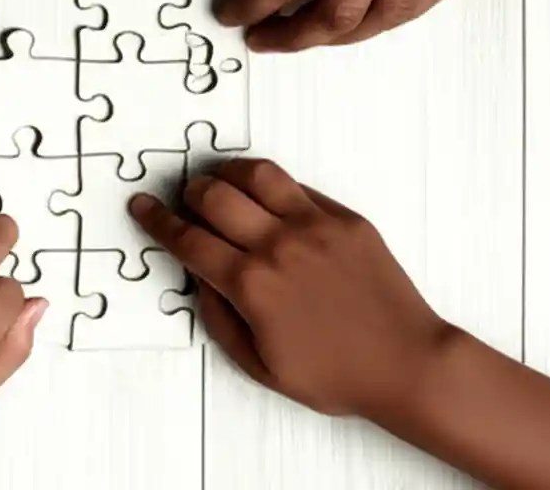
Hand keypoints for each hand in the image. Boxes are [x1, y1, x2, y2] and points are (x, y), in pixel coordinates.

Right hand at [130, 159, 453, 417]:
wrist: (407, 364)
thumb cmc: (337, 374)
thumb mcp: (260, 366)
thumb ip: (219, 320)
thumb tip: (201, 281)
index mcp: (251, 286)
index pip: (187, 240)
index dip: (157, 220)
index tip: (143, 207)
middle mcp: (278, 247)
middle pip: (214, 196)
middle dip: (189, 194)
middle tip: (186, 203)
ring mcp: (314, 228)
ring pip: (256, 175)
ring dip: (228, 175)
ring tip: (221, 185)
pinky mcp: (346, 220)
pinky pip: (297, 187)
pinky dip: (270, 186)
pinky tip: (265, 199)